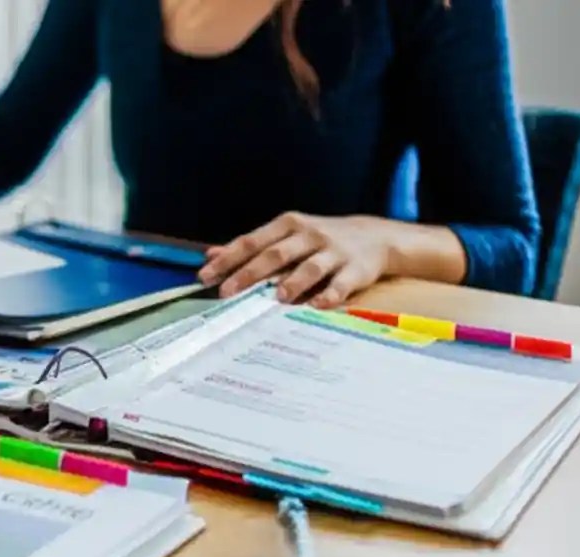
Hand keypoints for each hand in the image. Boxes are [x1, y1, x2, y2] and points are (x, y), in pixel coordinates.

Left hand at [197, 212, 398, 308]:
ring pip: (309, 267)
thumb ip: (250, 246)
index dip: (227, 259)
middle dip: (249, 273)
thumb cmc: (319, 240)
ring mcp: (333, 251)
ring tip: (276, 297)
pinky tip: (317, 307)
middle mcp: (309, 235)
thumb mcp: (285, 235)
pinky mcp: (356, 269)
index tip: (205, 277)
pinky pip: (341, 284)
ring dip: (292, 282)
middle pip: (275, 254)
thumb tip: (210, 254)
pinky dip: (330, 296)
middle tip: (227, 291)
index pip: (251, 242)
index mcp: (287, 226)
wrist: (375, 237)